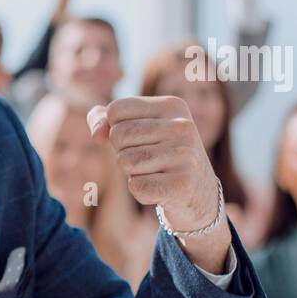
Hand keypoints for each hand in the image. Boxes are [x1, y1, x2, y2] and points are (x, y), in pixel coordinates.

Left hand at [88, 95, 230, 272]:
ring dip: (132, 172)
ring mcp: (185, 155)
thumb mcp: (135, 128)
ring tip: (155, 172)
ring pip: (125, 162)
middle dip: (123, 152)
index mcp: (172, 105)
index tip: (139, 139)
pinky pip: (136, 187)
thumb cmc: (158, 155)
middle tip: (147, 159)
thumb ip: (104, 119)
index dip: (116, 129)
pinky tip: (160, 188)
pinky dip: (141, 192)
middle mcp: (182, 126)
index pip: (116, 109)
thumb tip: (97, 135)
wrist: (198, 192)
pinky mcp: (183, 184)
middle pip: (118, 135)